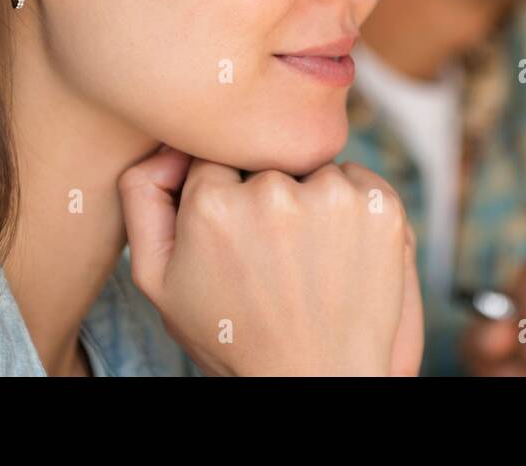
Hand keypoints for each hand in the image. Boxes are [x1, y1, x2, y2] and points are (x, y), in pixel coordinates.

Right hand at [119, 146, 422, 375]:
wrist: (314, 382)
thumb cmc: (231, 334)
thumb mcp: (159, 279)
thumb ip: (144, 197)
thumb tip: (167, 143)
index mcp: (212, 204)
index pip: (215, 159)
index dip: (226, 197)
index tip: (237, 237)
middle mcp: (274, 192)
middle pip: (266, 162)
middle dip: (268, 197)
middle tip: (275, 256)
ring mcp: (333, 198)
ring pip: (313, 170)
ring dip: (312, 200)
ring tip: (308, 261)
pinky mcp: (381, 207)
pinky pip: (357, 179)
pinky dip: (352, 206)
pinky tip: (340, 254)